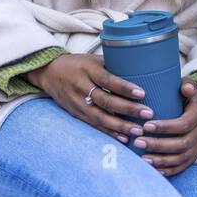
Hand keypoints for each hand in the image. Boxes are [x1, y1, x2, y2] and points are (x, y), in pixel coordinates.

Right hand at [28, 53, 152, 145]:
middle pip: (105, 101)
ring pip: (99, 117)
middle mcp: (81, 86)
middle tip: (147, 114)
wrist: (49, 72)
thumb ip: (114, 65)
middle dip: (127, 109)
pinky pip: (93, 125)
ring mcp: (76, 102)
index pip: (108, 80)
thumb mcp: (94, 59)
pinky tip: (123, 137)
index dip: (124, 88)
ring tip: (138, 131)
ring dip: (119, 126)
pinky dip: (108, 132)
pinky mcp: (75, 113)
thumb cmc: (79, 64)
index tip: (142, 94)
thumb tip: (143, 70)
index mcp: (88, 70)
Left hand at [133, 78, 196, 176]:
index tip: (145, 126)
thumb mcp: (190, 86)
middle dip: (158, 145)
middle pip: (182, 144)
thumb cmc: (188, 95)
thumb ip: (187, 86)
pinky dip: (169, 170)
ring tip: (142, 159)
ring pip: (182, 158)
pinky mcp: (195, 155)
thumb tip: (185, 87)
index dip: (165, 127)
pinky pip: (183, 166)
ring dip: (161, 160)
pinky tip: (154, 170)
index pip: (184, 124)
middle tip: (138, 142)